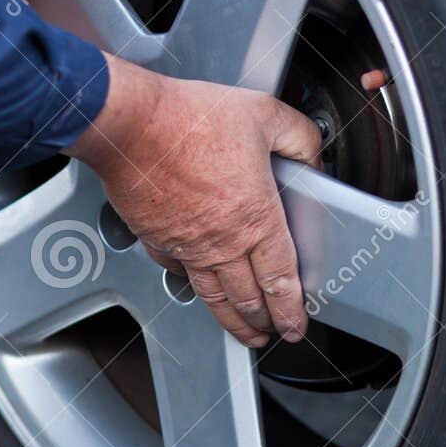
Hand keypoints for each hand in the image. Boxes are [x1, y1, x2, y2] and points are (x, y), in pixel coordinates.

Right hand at [72, 56, 322, 348]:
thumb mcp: (266, 115)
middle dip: (266, 321)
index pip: (281, 279)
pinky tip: (195, 284)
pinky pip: (177, 271)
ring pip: (213, 296)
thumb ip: (298, 138)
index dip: (292, 308)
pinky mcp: (156, 238)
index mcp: (255, 216)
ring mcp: (187, 245)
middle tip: (274, 331)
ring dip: (232, 319)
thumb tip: (313, 156)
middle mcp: (222, 240)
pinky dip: (190, 283)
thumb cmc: (190, 118)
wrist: (132, 123)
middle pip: (248, 297)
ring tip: (243, 331)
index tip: (297, 322)